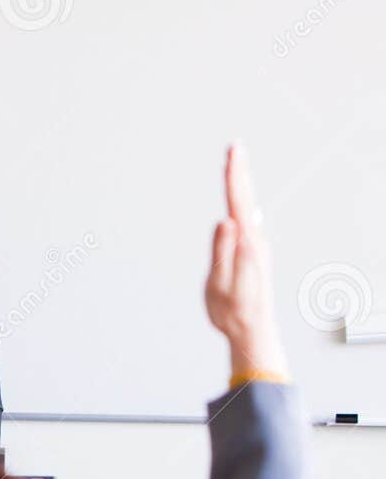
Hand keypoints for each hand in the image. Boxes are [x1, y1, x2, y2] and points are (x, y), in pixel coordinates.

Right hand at [205, 143, 287, 377]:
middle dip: (238, 172)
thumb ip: (223, 252)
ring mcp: (255, 247)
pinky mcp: (251, 254)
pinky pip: (245, 222)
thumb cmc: (234, 311)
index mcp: (246, 245)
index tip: (231, 153)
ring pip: (246, 209)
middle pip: (244, 200)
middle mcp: (254, 241)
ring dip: (240, 185)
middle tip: (234, 148)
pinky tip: (241, 201)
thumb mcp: (222, 284)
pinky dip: (241, 204)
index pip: (238, 202)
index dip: (234, 176)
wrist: (252, 330)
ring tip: (234, 166)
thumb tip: (226, 221)